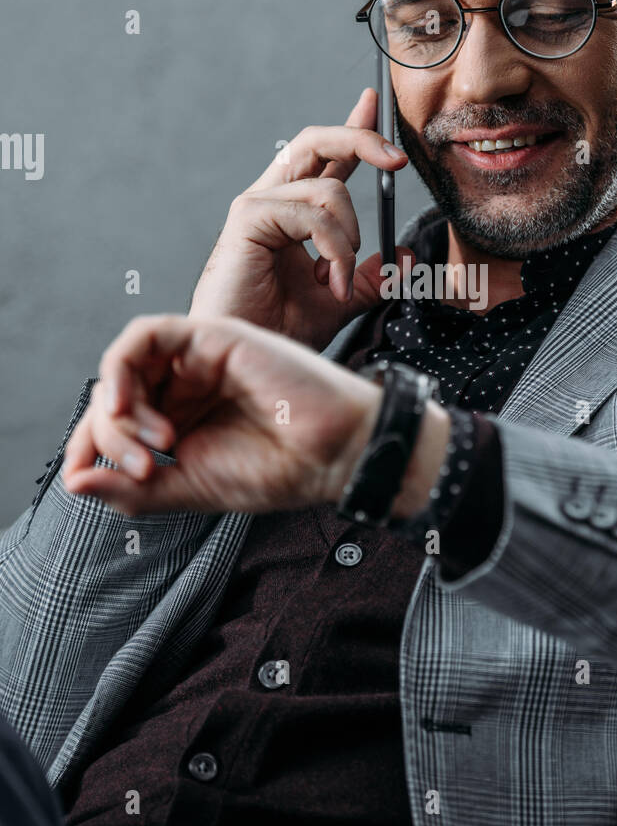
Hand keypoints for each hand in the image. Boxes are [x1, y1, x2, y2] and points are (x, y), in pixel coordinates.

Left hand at [60, 314, 451, 518]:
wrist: (334, 456)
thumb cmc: (279, 470)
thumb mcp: (189, 490)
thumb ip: (131, 489)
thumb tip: (72, 480)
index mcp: (180, 417)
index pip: (113, 420)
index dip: (88, 446)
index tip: (84, 478)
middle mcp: (185, 384)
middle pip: (114, 394)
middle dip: (111, 436)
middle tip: (144, 469)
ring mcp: (198, 358)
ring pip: (124, 366)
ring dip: (120, 409)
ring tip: (153, 446)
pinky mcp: (211, 336)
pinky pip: (145, 335)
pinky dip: (124, 368)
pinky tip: (131, 405)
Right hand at [189, 89, 413, 350]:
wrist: (250, 357)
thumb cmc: (279, 332)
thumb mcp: (341, 301)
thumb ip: (371, 278)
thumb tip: (405, 256)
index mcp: (293, 210)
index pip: (325, 156)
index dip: (352, 127)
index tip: (373, 101)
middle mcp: (272, 198)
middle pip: (317, 140)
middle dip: (361, 137)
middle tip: (397, 160)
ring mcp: (257, 205)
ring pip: (328, 190)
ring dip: (350, 240)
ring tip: (341, 285)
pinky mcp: (248, 218)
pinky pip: (311, 214)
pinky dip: (334, 249)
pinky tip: (331, 284)